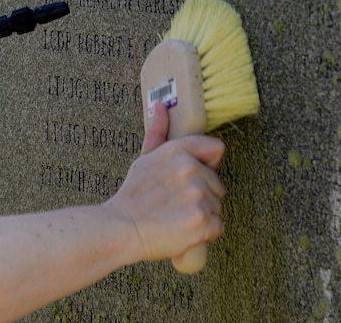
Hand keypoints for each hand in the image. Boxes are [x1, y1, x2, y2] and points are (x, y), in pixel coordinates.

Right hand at [105, 103, 225, 262]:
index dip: (207, 165)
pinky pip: (218, 225)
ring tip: (178, 216)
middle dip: (203, 194)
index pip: (216, 149)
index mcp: (179, 151)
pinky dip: (205, 231)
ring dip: (203, 214)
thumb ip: (158, 132)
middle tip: (178, 202)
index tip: (194, 176)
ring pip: (217, 206)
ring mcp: (199, 197)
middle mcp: (192, 171)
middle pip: (217, 183)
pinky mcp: (203, 222)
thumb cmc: (134, 196)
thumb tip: (161, 108)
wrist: (123, 229)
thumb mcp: (145, 158)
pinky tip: (185, 229)